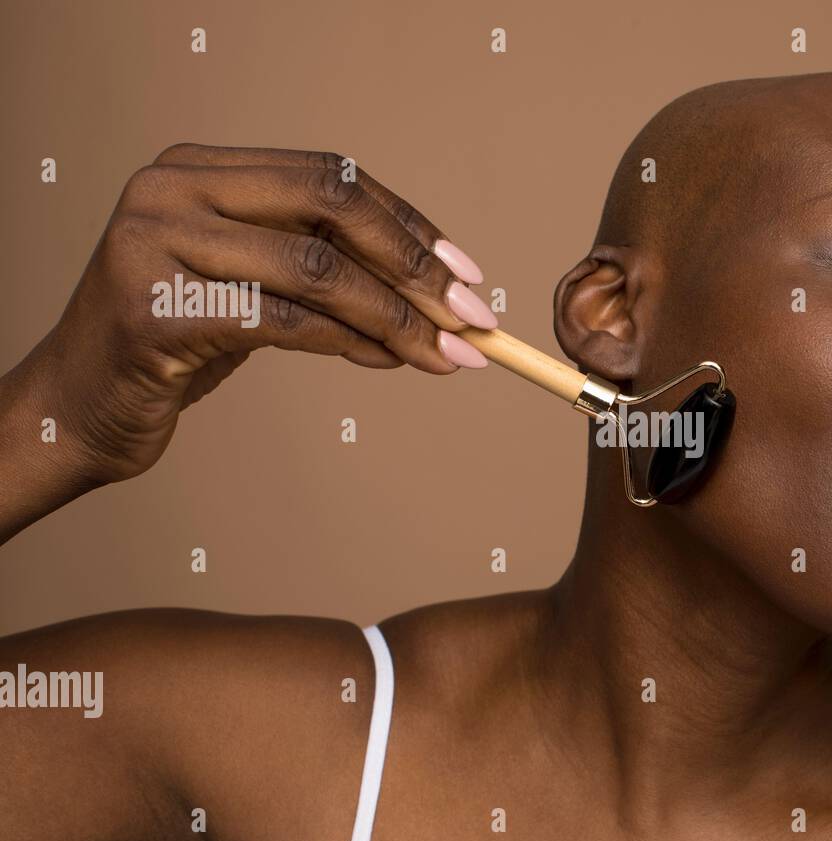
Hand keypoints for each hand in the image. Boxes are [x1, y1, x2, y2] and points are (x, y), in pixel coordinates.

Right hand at [19, 143, 496, 487]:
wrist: (82, 406)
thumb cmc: (177, 345)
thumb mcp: (254, 287)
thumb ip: (322, 269)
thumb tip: (437, 289)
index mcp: (199, 167)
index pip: (330, 177)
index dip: (409, 223)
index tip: (467, 272)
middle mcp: (172, 187)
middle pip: (332, 206)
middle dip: (416, 264)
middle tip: (473, 316)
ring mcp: (155, 242)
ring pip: (317, 269)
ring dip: (397, 317)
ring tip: (447, 354)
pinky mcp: (154, 309)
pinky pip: (283, 320)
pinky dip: (350, 343)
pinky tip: (390, 360)